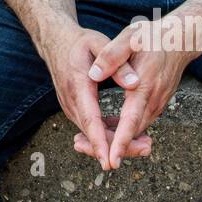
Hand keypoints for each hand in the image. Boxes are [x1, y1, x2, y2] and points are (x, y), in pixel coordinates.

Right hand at [45, 26, 149, 170]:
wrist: (55, 41)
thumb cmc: (79, 42)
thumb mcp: (99, 43)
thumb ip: (116, 62)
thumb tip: (134, 83)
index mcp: (77, 84)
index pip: (89, 119)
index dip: (100, 142)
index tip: (109, 160)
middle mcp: (70, 100)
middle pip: (92, 133)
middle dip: (117, 146)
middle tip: (146, 148)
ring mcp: (70, 106)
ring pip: (91, 134)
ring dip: (114, 142)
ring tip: (144, 145)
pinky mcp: (74, 108)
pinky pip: (90, 127)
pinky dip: (106, 134)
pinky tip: (124, 134)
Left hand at [79, 17, 196, 168]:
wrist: (179, 40)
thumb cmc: (152, 37)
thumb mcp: (129, 38)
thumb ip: (112, 56)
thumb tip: (93, 74)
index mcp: (145, 85)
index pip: (132, 119)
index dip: (121, 141)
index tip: (112, 159)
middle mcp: (153, 100)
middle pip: (131, 133)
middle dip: (109, 145)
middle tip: (80, 147)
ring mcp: (157, 104)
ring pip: (135, 131)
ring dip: (114, 140)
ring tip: (85, 143)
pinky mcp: (155, 104)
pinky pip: (138, 123)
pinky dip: (122, 131)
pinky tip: (106, 129)